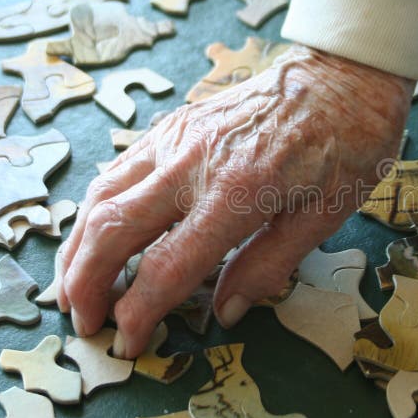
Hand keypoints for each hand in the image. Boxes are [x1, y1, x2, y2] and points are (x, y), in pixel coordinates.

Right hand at [57, 44, 413, 357]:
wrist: (341, 74)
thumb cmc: (346, 144)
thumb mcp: (326, 214)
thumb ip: (270, 264)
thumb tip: (225, 312)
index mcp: (238, 192)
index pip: (168, 266)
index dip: (140, 311)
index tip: (127, 344)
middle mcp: (194, 162)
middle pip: (114, 228)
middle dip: (86, 283)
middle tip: (84, 324)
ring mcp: (177, 137)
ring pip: (102, 194)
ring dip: (77, 246)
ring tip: (71, 287)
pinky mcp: (174, 124)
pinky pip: (119, 168)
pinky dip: (96, 206)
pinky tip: (95, 230)